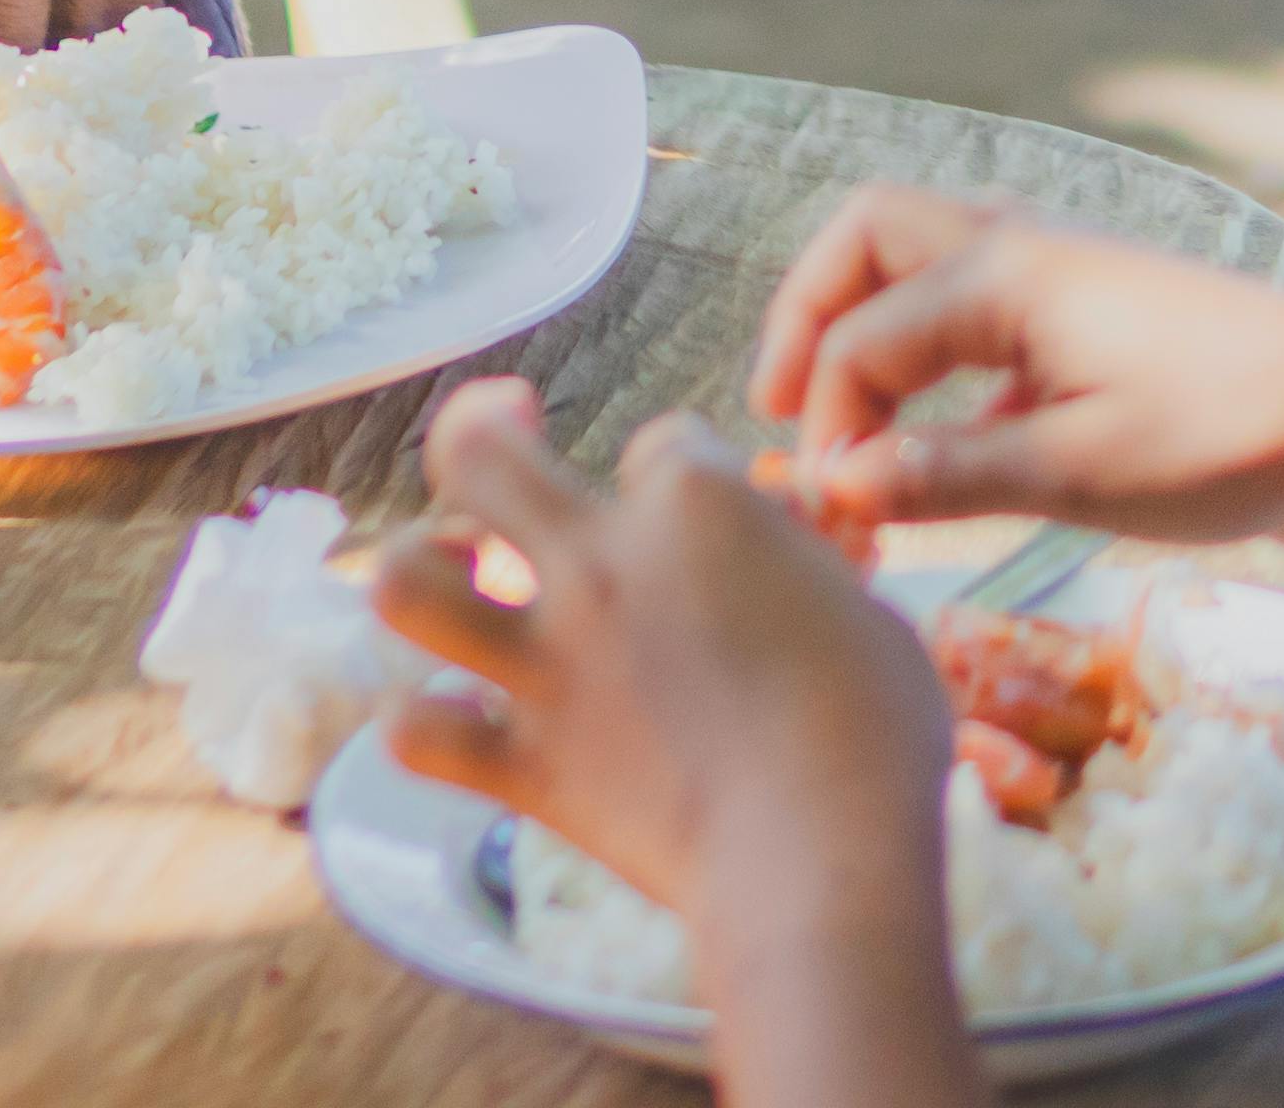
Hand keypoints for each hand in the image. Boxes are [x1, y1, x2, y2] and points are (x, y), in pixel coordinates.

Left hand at [371, 382, 954, 933]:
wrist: (822, 857)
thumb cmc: (874, 731)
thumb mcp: (862, 605)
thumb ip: (797, 568)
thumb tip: (783, 570)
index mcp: (694, 504)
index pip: (664, 441)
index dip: (687, 471)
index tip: (710, 519)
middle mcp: (599, 565)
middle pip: (479, 452)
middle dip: (482, 426)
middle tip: (506, 428)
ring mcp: (549, 664)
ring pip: (409, 581)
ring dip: (420, 566)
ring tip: (452, 569)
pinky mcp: (524, 763)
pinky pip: (417, 731)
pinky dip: (419, 722)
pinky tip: (445, 715)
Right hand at [752, 191, 1283, 546]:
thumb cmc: (1231, 439)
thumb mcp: (1078, 475)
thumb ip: (946, 476)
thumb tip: (833, 481)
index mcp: (1006, 275)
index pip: (859, 337)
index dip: (825, 424)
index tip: (830, 514)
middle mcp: (1025, 252)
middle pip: (872, 240)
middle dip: (812, 318)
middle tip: (787, 413)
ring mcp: (1066, 280)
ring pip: (928, 271)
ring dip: (874, 338)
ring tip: (850, 437)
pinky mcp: (1100, 322)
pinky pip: (985, 320)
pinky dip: (940, 372)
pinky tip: (946, 457)